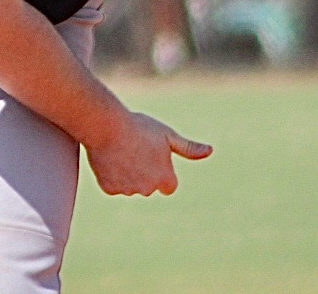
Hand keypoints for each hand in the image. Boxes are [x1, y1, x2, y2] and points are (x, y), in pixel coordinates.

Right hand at [84, 110, 212, 195]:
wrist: (107, 127)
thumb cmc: (140, 128)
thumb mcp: (167, 135)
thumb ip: (188, 148)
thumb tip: (210, 151)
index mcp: (165, 178)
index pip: (168, 186)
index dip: (161, 173)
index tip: (153, 159)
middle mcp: (148, 189)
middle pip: (147, 186)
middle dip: (143, 173)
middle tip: (134, 149)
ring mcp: (128, 190)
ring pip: (129, 185)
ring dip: (126, 173)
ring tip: (120, 149)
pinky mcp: (109, 189)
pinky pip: (111, 185)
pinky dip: (110, 174)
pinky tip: (108, 157)